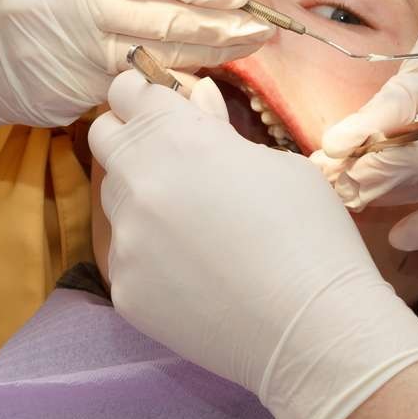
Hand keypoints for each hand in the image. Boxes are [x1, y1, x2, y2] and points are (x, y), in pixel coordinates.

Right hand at [0, 0, 272, 144]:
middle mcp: (78, 7)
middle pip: (165, 15)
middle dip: (221, 20)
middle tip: (261, 21)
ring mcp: (80, 55)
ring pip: (160, 54)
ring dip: (211, 50)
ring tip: (250, 42)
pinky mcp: (81, 92)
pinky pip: (140, 84)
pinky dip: (176, 79)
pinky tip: (207, 73)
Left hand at [89, 70, 417, 418]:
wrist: (312, 328)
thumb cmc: (309, 233)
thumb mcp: (276, 163)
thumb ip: (220, 129)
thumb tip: (195, 101)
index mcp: (177, 136)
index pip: (128, 90)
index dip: (144, 92)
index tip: (160, 102)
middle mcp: (138, 180)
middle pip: (104, 135)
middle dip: (130, 134)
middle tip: (170, 154)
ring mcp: (125, 238)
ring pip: (113, 197)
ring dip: (139, 194)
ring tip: (192, 222)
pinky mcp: (123, 289)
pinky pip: (127, 256)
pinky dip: (151, 255)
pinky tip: (195, 273)